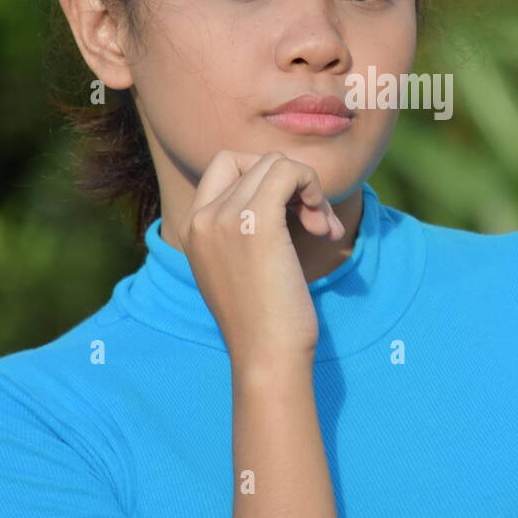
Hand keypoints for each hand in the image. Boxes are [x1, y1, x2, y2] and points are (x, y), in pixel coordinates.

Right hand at [173, 150, 344, 366]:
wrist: (267, 356)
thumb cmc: (265, 320)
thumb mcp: (243, 266)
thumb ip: (246, 226)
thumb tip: (287, 186)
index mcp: (192, 228)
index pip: (226, 165)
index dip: (265, 178)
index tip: (290, 214)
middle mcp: (202, 218)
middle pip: (255, 161)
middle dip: (292, 183)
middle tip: (314, 222)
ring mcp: (225, 217)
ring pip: (276, 163)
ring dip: (310, 189)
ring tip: (322, 228)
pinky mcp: (257, 221)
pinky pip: (290, 172)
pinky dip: (314, 188)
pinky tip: (325, 228)